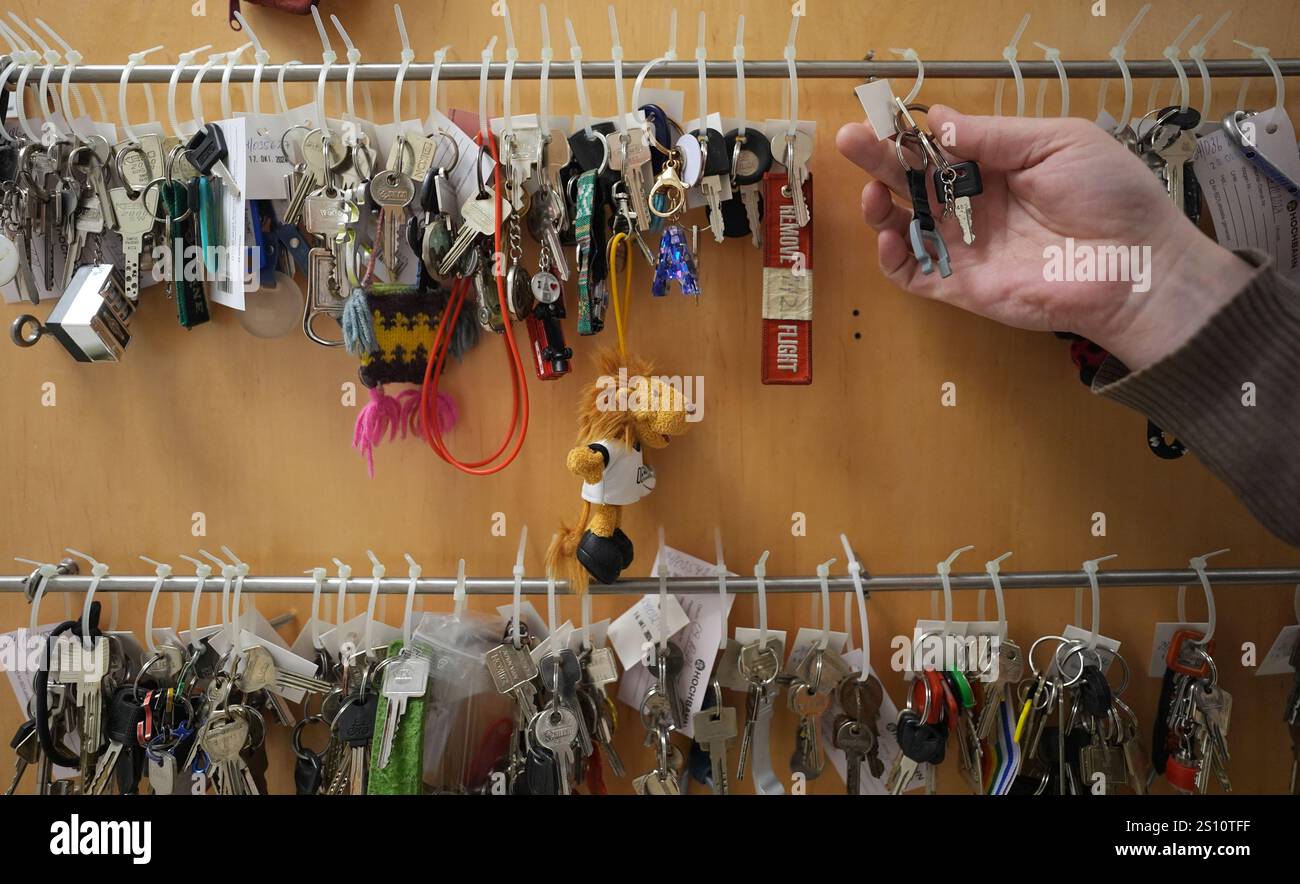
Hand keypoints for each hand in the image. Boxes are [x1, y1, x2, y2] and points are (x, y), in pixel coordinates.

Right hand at [836, 106, 1253, 370]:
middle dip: (880, 159)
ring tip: (872, 191)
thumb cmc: (1109, 197)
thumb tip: (939, 118)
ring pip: (906, 225)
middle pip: (914, 181)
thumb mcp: (1058, 143)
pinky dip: (892, 258)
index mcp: (999, 166)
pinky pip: (914, 274)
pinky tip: (890, 236)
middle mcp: (976, 204)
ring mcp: (967, 246)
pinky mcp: (963, 286)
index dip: (910, 132)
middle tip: (850, 138)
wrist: (1135, 266)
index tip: (884, 113)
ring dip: (880, 207)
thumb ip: (995, 136)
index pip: (942, 147)